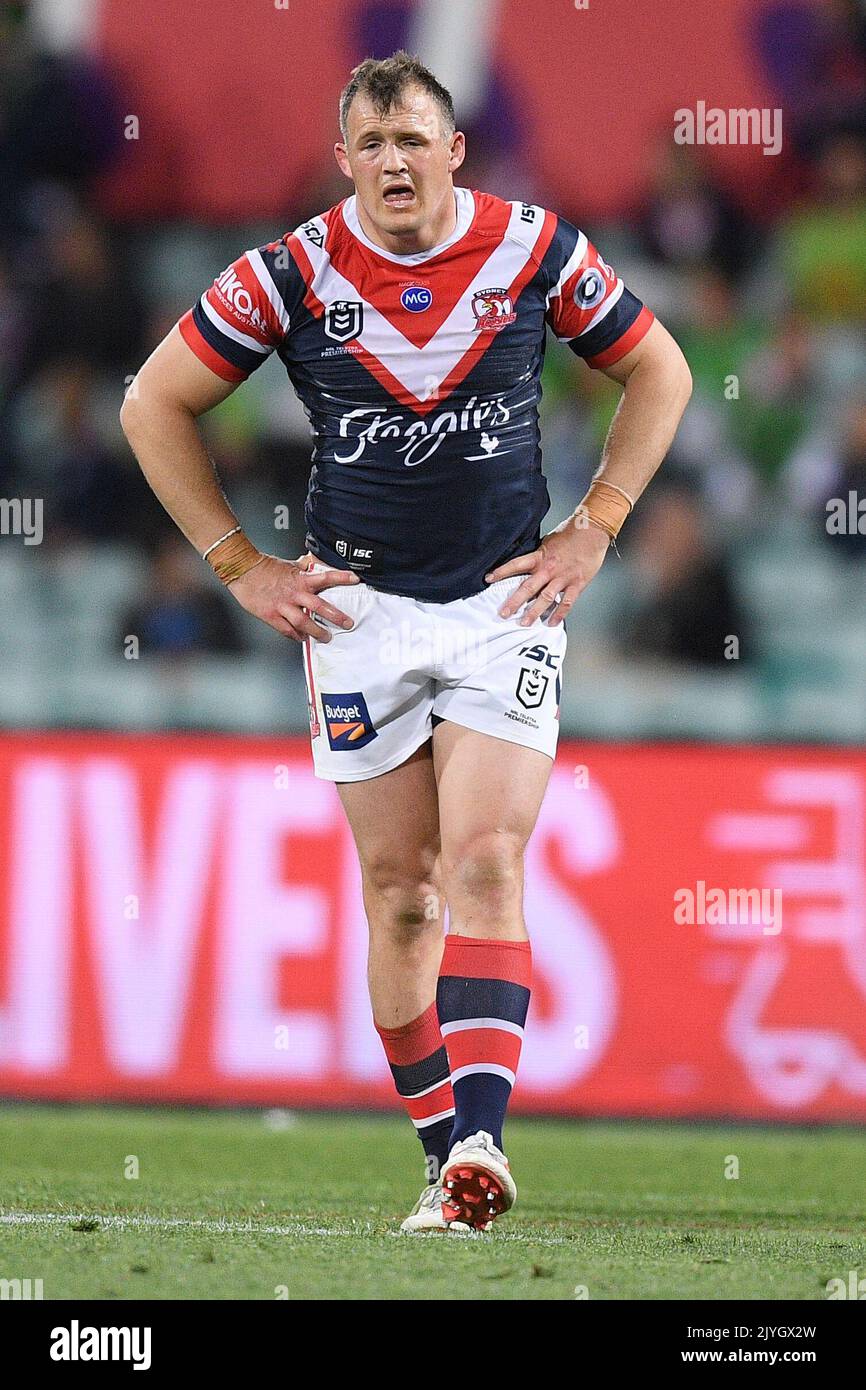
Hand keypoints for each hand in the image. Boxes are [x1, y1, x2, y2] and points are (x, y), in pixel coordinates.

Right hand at [226, 551, 359, 641]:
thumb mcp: (288, 565)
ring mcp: (282, 606)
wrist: (242, 570)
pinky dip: (296, 636)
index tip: (355, 579)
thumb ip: (302, 566)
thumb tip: (312, 563)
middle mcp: (294, 593)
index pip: (325, 576)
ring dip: (317, 632)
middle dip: (336, 616)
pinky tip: (302, 638)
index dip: (341, 577)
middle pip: (319, 607)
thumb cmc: (264, 567)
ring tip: (326, 637)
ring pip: (304, 623)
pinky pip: (287, 630)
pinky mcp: (271, 615)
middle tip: (347, 623)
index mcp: (300, 579)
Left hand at [484, 516, 610, 624]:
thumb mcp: (548, 542)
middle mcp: (549, 568)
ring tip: (524, 623)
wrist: (592, 531)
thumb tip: (525, 565)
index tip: (488, 579)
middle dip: (514, 602)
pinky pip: (566, 602)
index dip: (501, 572)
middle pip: (528, 587)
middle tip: (503, 614)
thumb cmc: (570, 534)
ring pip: (546, 598)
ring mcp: (563, 577)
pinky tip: (551, 623)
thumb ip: (537, 556)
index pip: (516, 564)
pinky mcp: (577, 584)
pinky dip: (559, 614)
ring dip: (534, 612)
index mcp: (540, 556)